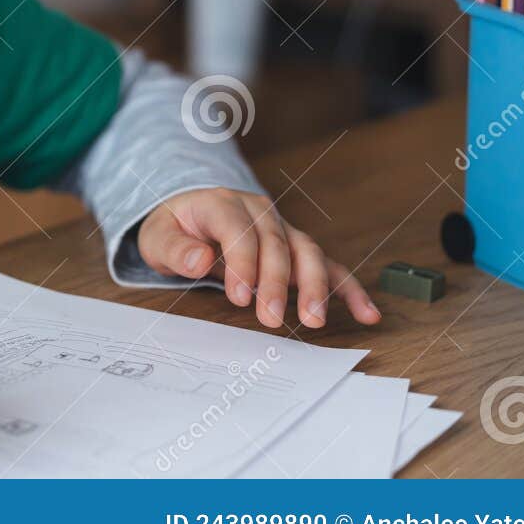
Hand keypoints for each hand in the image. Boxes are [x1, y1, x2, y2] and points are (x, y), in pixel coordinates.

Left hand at [136, 188, 380, 328]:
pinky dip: (348, 288)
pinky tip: (366, 312)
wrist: (188, 216)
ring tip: (314, 319)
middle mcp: (257, 211)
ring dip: (314, 285)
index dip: (242, 261)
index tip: (240, 296)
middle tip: (272, 318)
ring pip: (307, 251)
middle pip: (275, 242)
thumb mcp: (157, 236)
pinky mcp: (295, 249)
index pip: (238, 229)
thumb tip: (199, 260)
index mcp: (220, 203)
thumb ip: (174, 248)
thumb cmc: (174, 229)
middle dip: (277, 282)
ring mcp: (281, 228)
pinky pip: (327, 265)